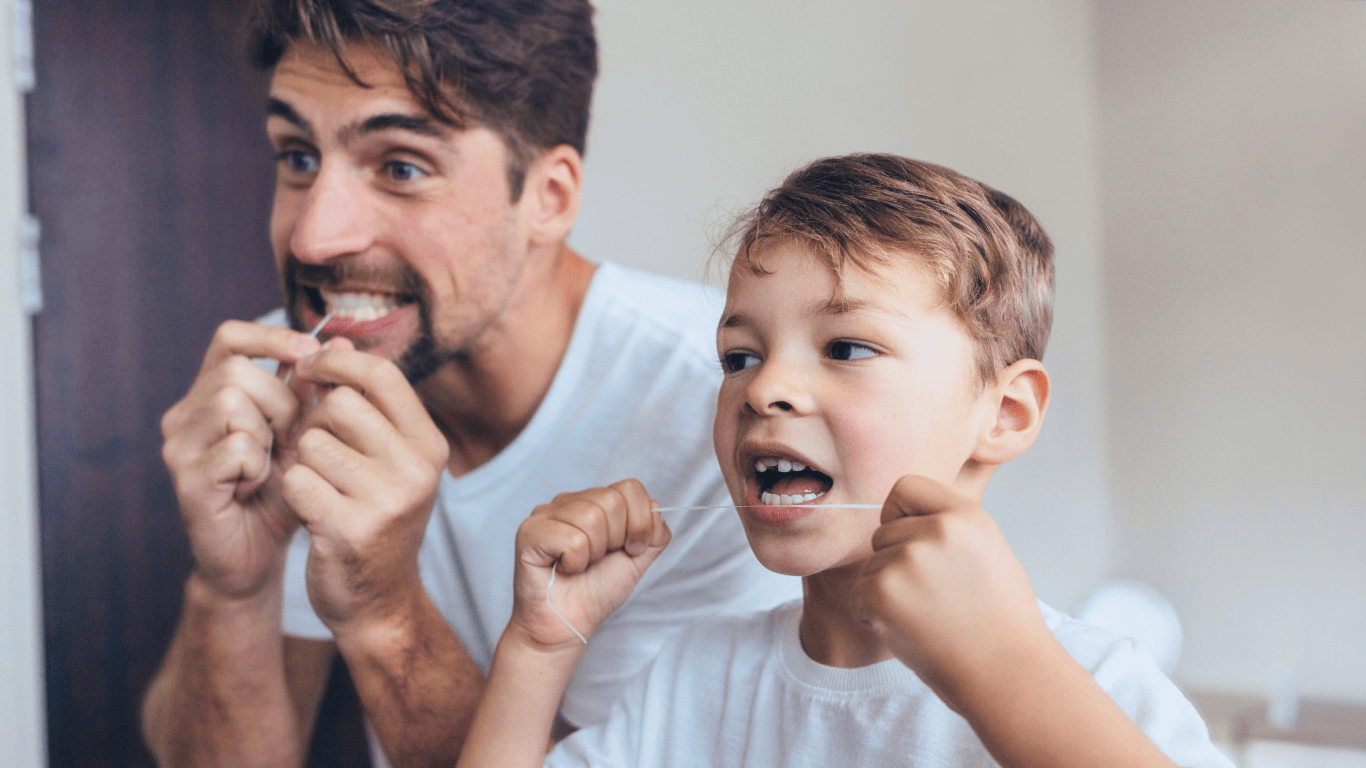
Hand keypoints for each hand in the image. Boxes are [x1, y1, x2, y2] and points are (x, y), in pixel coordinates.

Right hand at [160, 320, 321, 598]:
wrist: (257, 556)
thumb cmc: (281, 492)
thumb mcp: (303, 434)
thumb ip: (313, 390)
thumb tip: (340, 340)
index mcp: (209, 395)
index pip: (229, 338)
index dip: (270, 337)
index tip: (309, 352)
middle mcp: (185, 414)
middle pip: (236, 371)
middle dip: (279, 401)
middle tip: (288, 438)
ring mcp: (179, 447)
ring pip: (231, 403)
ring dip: (268, 434)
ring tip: (270, 464)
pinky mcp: (185, 479)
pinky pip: (236, 448)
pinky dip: (258, 466)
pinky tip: (255, 487)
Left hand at [281, 338, 449, 634]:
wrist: (378, 602)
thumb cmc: (374, 517)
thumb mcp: (384, 458)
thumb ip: (362, 403)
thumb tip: (334, 340)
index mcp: (430, 444)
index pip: (381, 375)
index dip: (337, 363)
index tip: (310, 370)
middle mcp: (417, 469)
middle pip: (340, 405)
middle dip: (314, 422)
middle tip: (314, 449)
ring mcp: (387, 502)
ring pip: (312, 443)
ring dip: (300, 461)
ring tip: (316, 485)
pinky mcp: (350, 530)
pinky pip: (296, 481)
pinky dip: (291, 492)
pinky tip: (308, 511)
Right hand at [508, 480, 670, 650]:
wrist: (567, 627)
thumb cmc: (596, 593)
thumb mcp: (636, 560)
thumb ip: (653, 533)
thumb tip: (655, 507)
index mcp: (594, 502)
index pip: (630, 488)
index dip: (639, 522)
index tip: (630, 550)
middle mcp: (568, 502)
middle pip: (611, 500)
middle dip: (615, 540)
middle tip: (598, 561)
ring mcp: (545, 514)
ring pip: (591, 518)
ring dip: (593, 553)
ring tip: (578, 566)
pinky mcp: (529, 532)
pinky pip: (572, 539)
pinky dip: (575, 563)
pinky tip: (563, 569)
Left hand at [851, 475, 1052, 710]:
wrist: (1007, 673)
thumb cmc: (999, 618)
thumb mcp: (988, 549)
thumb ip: (948, 525)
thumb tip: (902, 515)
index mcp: (964, 515)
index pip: (905, 488)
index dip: (902, 515)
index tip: (916, 542)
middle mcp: (935, 531)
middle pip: (883, 531)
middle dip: (897, 561)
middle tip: (935, 597)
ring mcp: (905, 561)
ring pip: (872, 566)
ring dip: (888, 591)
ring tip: (930, 616)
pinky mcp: (880, 593)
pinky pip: (859, 594)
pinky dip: (875, 615)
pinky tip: (912, 630)